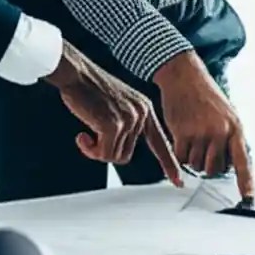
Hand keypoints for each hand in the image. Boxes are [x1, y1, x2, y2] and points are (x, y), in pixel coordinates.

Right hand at [43, 42, 181, 186]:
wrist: (77, 73)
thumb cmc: (90, 88)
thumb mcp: (119, 104)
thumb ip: (127, 122)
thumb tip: (121, 149)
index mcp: (144, 109)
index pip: (161, 142)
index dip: (169, 164)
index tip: (177, 181)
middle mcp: (141, 114)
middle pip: (127, 155)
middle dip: (107, 151)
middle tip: (93, 138)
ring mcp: (128, 120)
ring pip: (114, 156)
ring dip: (97, 150)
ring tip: (88, 133)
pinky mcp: (113, 125)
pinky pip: (103, 154)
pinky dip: (89, 150)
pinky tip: (82, 135)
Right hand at [152, 51, 253, 197]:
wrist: (185, 77)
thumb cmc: (206, 96)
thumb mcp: (228, 114)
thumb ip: (231, 138)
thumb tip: (230, 165)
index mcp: (235, 128)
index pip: (243, 161)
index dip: (246, 182)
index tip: (249, 199)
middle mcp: (220, 132)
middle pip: (215, 169)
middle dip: (208, 164)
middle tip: (204, 148)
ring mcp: (201, 133)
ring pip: (196, 165)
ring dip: (193, 157)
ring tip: (193, 136)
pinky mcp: (182, 133)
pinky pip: (181, 158)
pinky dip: (180, 152)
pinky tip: (182, 135)